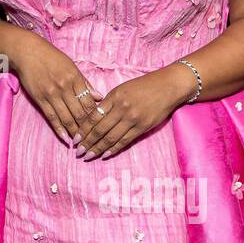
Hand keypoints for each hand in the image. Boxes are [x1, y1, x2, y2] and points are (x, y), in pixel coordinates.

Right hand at [9, 31, 103, 143]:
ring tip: (81, 144)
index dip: (96, 117)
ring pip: (67, 117)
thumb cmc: (51, 57)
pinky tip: (65, 139)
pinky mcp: (40, 99)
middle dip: (87, 129)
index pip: (89, 102)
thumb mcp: (71, 66)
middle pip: (80, 112)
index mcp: (75, 78)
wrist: (27, 52)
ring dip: (75, 132)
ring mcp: (52, 94)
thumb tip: (99, 97)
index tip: (101, 127)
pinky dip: (59, 129)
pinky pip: (52, 117)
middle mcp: (64, 87)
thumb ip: (85, 83)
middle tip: (94, 140)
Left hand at [72, 63, 197, 160]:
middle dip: (87, 142)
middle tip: (78, 152)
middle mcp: (122, 108)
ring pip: (111, 137)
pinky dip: (114, 149)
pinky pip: (125, 141)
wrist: (168, 87)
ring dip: (98, 148)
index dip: (83, 129)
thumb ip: (109, 102)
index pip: (94, 116)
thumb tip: (94, 117)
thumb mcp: (123, 88)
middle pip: (100, 129)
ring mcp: (133, 119)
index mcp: (115, 97)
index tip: (75, 138)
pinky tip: (105, 154)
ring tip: (88, 156)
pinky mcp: (143, 127)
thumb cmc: (144, 86)